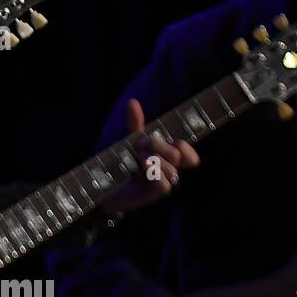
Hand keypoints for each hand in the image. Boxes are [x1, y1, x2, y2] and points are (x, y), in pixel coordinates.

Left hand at [100, 99, 199, 216]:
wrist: (107, 186)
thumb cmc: (124, 163)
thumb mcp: (130, 141)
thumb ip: (135, 124)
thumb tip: (132, 102)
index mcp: (168, 159)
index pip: (190, 155)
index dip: (184, 147)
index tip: (164, 140)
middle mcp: (169, 170)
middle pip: (178, 155)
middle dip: (157, 145)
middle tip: (140, 145)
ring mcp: (164, 183)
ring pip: (173, 170)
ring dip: (153, 160)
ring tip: (138, 159)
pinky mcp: (156, 194)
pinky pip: (164, 184)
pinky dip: (153, 173)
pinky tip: (141, 169)